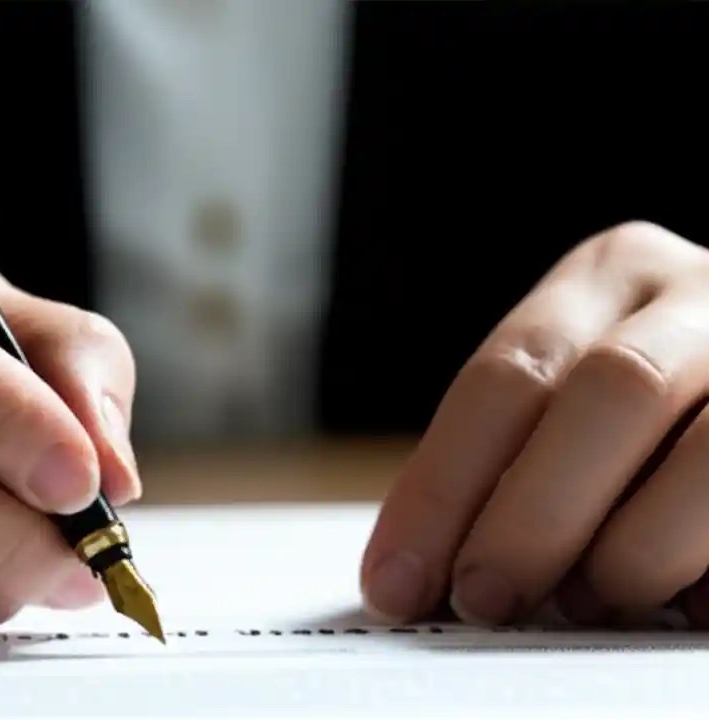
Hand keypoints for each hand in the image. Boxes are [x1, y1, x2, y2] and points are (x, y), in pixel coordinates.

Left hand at [361, 221, 708, 627]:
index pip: (506, 375)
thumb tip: (427, 569)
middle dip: (534, 515)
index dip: (442, 488)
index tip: (395, 579)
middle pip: (610, 393)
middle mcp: (702, 290)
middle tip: (485, 599)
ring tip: (588, 603)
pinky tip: (684, 604)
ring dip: (634, 549)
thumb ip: (519, 454)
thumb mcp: (580, 392)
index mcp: (611, 274)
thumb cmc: (656, 405)